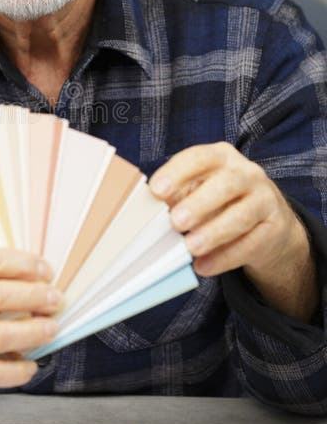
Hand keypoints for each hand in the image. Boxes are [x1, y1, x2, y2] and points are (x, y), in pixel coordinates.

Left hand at [149, 142, 317, 319]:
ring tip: (190, 247)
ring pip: (241, 216)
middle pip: (226, 184)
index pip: (199, 157)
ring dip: (213, 233)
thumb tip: (149, 211)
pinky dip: (224, 257)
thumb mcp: (199, 191)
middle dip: (199, 203)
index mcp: (221, 157)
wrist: (270, 224)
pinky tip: (204, 267)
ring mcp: (265, 200)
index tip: (156, 190)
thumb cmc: (222, 202)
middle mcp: (247, 174)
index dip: (177, 172)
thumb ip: (177, 196)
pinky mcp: (274, 229)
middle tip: (176, 222)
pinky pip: (250, 244)